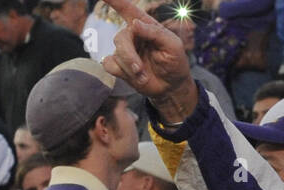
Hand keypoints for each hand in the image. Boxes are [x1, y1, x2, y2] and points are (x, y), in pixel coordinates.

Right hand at [100, 0, 197, 122]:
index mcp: (146, 26)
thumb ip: (156, 33)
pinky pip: (108, 64)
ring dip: (130, 68)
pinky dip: (121, 72)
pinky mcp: (119, 65)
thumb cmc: (175, 62)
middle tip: (140, 70)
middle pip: (121, 38)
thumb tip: (135, 24)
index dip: (115, 1)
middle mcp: (133, 35)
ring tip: (144, 76)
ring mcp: (125, 50)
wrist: (172, 86)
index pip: (128, 9)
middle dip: (129, 56)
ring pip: (116, 54)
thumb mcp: (173, 46)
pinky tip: (135, 77)